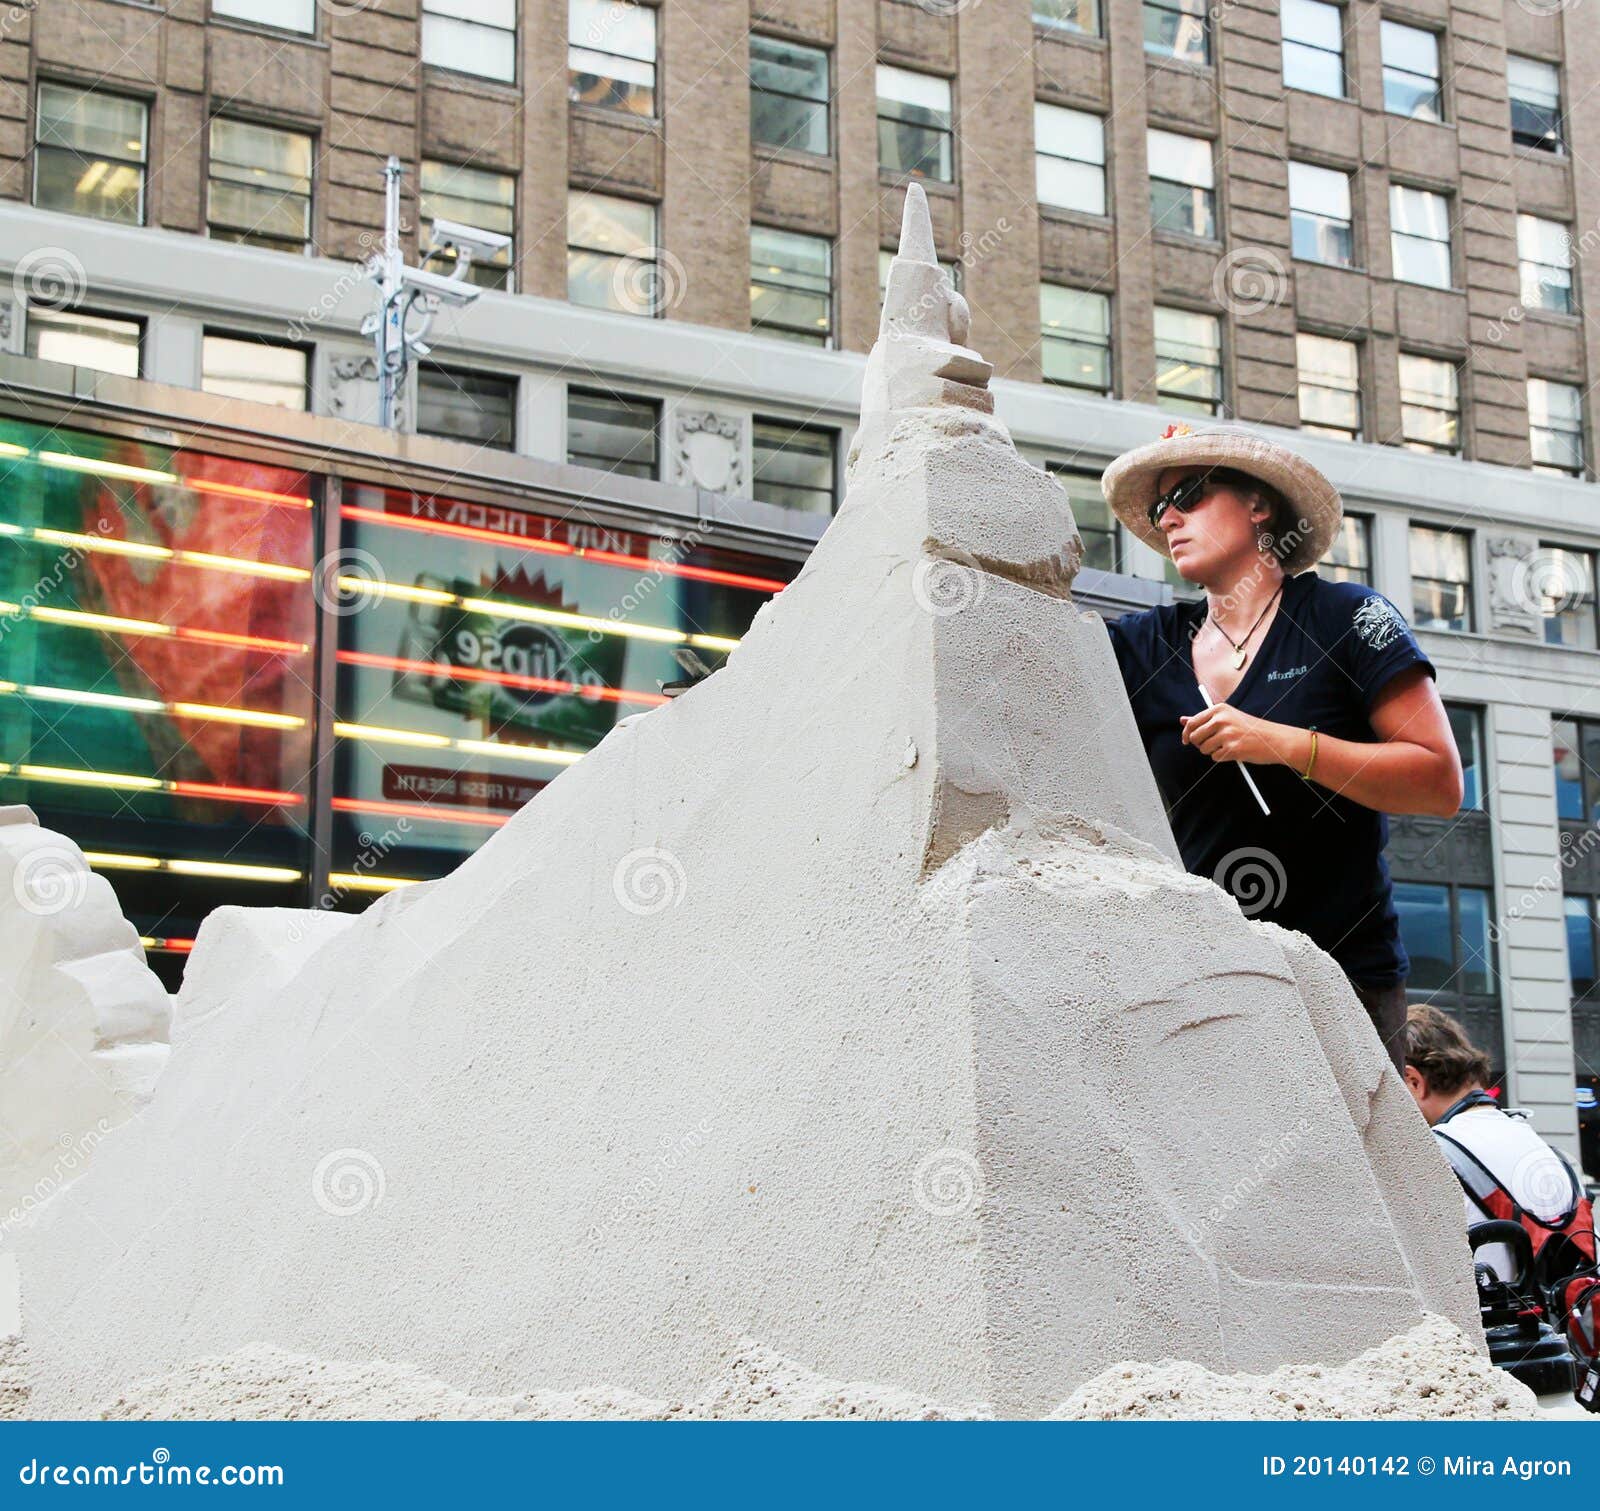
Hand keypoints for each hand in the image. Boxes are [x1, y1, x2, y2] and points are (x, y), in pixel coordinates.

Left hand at [1180, 704, 1302, 767]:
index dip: (1186, 734)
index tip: (1186, 740)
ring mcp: (1227, 734)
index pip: (1192, 723)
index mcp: (1219, 709)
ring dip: (1212, 751)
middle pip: (1194, 737)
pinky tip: (1234, 751)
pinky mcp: (1232, 748)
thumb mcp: (1228, 717)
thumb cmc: (1250, 729)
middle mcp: (1221, 719)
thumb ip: (1204, 719)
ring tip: (1227, 746)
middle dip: (1199, 744)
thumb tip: (1182, 720)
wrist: (1275, 739)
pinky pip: (1215, 757)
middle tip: (1213, 744)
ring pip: (1203, 749)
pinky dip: (1222, 757)